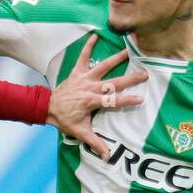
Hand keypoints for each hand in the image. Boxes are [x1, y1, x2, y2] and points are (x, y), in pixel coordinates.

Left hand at [47, 34, 145, 157]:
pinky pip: (83, 56)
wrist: (47, 107)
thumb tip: (108, 157)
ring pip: (102, 66)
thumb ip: (95, 143)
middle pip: (113, 83)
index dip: (127, 100)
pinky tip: (95, 35)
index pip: (113, 102)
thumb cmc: (65, 120)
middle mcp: (89, 88)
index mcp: (92, 102)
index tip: (141, 99)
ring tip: (129, 50)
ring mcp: (83, 78)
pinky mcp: (77, 72)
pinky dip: (88, 46)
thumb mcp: (80, 132)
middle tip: (145, 73)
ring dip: (116, 58)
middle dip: (130, 79)